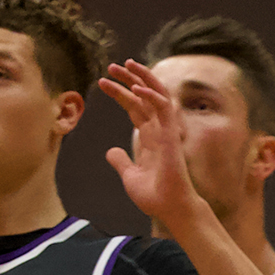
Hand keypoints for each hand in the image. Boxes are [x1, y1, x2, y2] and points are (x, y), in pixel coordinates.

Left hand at [101, 59, 207, 228]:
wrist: (169, 209)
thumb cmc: (155, 196)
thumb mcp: (130, 176)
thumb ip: (121, 161)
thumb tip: (110, 152)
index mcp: (149, 137)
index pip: (135, 107)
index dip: (120, 93)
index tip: (102, 82)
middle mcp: (158, 130)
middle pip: (144, 96)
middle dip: (130, 78)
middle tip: (112, 66)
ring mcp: (165, 131)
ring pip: (157, 95)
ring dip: (142, 78)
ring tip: (125, 64)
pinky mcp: (171, 135)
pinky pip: (164, 108)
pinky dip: (152, 95)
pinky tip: (136, 88)